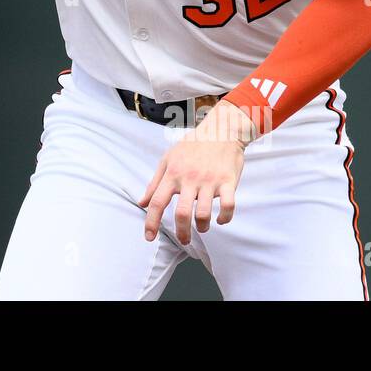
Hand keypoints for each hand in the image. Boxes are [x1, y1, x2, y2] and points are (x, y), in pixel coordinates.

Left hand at [138, 102, 254, 245]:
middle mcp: (189, 179)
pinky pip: (228, 206)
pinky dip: (225, 218)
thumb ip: (154, 183)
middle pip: (181, 213)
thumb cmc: (193, 146)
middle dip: (181, 232)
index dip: (151, 222)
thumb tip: (142, 202)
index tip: (149, 237)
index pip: (157, 201)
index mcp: (173, 173)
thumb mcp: (168, 159)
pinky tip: (221, 219)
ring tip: (202, 227)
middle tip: (184, 239)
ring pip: (203, 213)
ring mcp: (209, 181)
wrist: (221, 130)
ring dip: (202, 226)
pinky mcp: (228, 182)